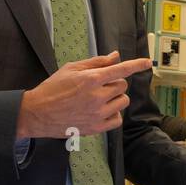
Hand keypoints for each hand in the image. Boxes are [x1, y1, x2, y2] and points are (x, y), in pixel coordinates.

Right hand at [16, 50, 151, 138]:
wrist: (38, 113)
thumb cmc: (53, 88)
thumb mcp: (71, 68)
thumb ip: (96, 62)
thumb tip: (116, 56)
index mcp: (91, 79)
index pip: (121, 70)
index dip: (137, 65)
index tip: (147, 62)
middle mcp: (97, 96)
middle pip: (122, 85)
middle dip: (114, 83)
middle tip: (98, 85)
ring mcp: (98, 113)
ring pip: (123, 101)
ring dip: (115, 98)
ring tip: (98, 98)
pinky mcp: (97, 128)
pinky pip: (118, 119)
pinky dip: (113, 114)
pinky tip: (101, 111)